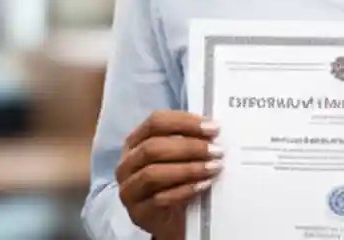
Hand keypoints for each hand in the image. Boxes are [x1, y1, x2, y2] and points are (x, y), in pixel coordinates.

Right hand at [116, 111, 222, 239]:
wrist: (171, 222)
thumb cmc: (177, 182)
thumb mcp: (179, 157)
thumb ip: (189, 141)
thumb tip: (213, 129)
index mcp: (135, 142)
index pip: (155, 122)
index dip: (185, 122)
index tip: (213, 129)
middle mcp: (126, 164)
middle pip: (153, 147)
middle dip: (189, 147)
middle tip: (217, 150)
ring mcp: (128, 190)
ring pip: (153, 174)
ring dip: (188, 169)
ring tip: (213, 167)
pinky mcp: (137, 213)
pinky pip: (159, 199)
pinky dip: (184, 190)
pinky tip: (204, 185)